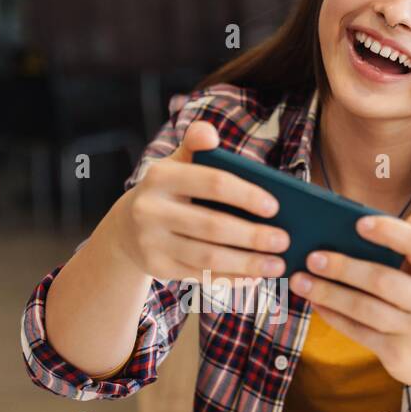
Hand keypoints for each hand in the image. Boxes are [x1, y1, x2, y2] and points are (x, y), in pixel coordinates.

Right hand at [107, 121, 289, 284]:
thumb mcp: (176, 164)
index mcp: (161, 176)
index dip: (246, 195)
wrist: (126, 228)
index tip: (275, 207)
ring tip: (277, 265)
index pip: (212, 183)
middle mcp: (151, 209)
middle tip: (284, 241)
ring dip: (247, 263)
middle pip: (212, 226)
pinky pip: (200, 275)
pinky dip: (231, 277)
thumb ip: (195, 146)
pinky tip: (255, 276)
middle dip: (253, 236)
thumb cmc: (168, 192)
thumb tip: (210, 134)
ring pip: (208, 257)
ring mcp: (151, 241)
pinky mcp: (156, 267)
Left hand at [287, 211, 410, 390]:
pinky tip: (316, 302)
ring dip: (328, 293)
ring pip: (364, 309)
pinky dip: (333, 315)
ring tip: (301, 281)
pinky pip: (358, 331)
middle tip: (312, 258)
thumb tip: (391, 216)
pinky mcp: (398, 355)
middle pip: (383, 280)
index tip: (358, 223)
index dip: (389, 232)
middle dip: (343, 268)